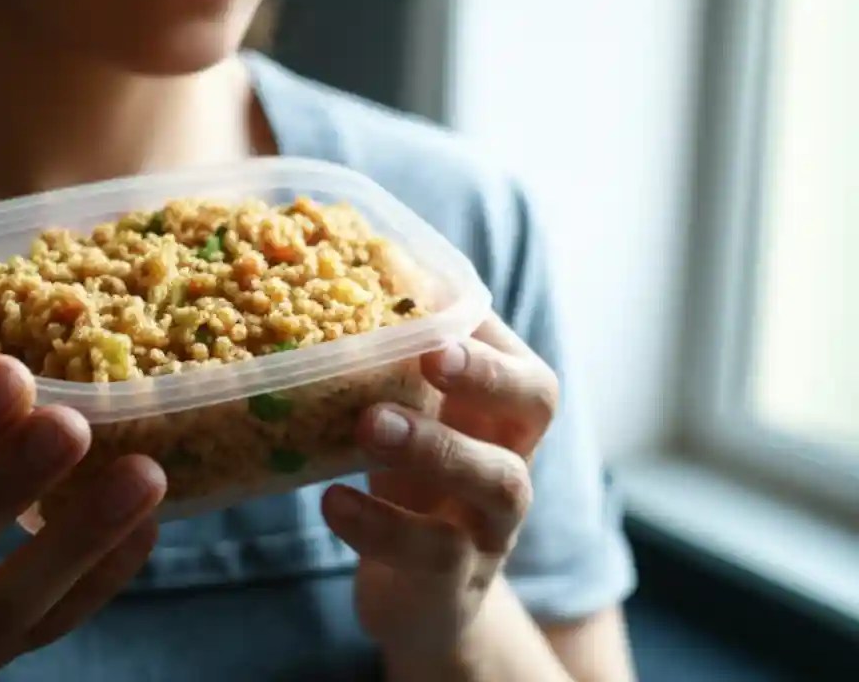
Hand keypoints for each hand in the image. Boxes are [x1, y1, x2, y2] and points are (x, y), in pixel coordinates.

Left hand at [321, 312, 557, 661]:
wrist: (420, 597)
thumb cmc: (410, 483)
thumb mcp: (407, 420)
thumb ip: (392, 362)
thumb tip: (354, 271)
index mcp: (501, 413)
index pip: (519, 358)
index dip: (486, 336)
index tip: (432, 314)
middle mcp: (514, 459)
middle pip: (536, 406)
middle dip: (487, 376)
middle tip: (430, 356)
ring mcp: (494, 526)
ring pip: (498, 483)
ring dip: (437, 448)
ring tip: (370, 425)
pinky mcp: (456, 583)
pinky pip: (433, 553)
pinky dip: (378, 524)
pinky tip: (332, 501)